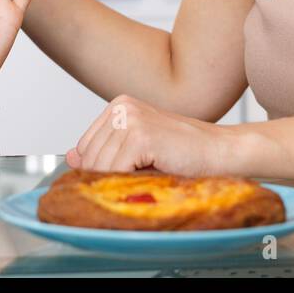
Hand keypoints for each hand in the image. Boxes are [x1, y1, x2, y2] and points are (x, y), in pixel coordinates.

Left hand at [65, 94, 233, 176]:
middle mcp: (122, 107)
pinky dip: (129, 183)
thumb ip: (106, 151)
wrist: (223, 151)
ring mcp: (130, 119)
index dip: (98, 170)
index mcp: (119, 106)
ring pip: (100, 166)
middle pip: (89, 157)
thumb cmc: (187, 154)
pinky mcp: (140, 135)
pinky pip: (115, 171)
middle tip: (136, 186)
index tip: (119, 180)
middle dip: (107, 179)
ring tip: (146, 182)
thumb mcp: (139, 150)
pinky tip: (150, 179)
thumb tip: (70, 157)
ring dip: (120, 183)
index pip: (85, 147)